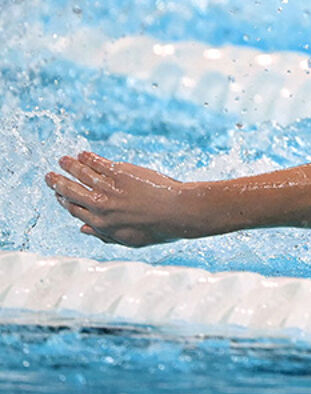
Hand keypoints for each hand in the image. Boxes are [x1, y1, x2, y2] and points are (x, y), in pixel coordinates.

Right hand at [45, 152, 197, 246]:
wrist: (178, 212)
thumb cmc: (158, 228)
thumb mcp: (129, 240)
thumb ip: (104, 235)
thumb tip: (83, 230)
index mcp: (101, 224)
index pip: (75, 210)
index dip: (64, 201)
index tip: (58, 195)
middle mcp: (101, 206)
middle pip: (72, 192)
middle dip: (58, 183)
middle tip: (49, 176)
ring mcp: (110, 188)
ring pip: (83, 175)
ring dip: (70, 166)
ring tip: (63, 160)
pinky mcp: (121, 173)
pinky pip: (99, 164)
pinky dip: (89, 158)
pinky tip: (83, 154)